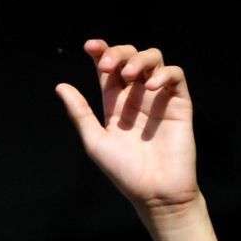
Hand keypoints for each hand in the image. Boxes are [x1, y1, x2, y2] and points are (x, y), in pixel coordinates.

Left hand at [55, 40, 195, 212]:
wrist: (156, 193)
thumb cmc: (125, 173)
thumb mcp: (95, 142)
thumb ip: (80, 113)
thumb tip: (61, 86)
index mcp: (115, 104)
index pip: (108, 69)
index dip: (100, 51)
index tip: (90, 46)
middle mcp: (137, 97)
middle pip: (130, 57)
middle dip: (118, 53)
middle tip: (108, 66)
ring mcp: (159, 98)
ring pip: (153, 59)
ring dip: (140, 59)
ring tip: (130, 75)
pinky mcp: (180, 104)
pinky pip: (176, 75)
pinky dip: (164, 73)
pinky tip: (151, 86)